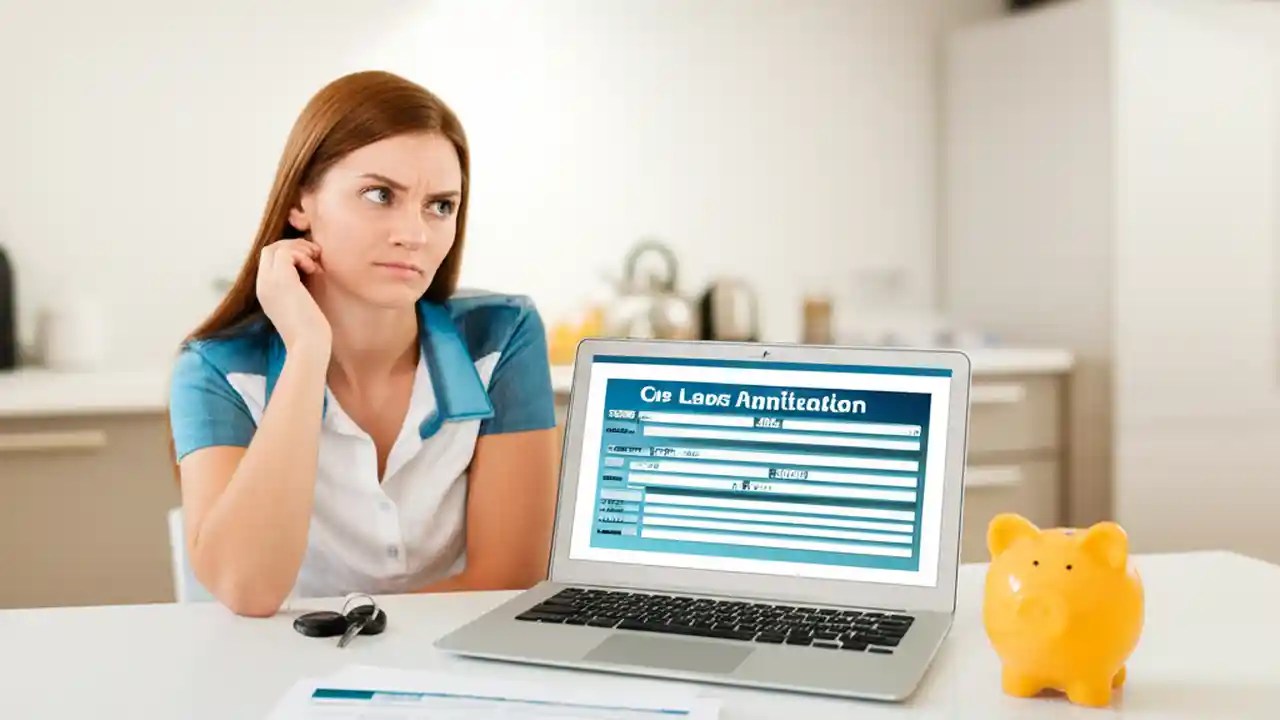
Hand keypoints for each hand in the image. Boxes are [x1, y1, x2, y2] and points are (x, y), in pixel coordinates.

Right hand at [256, 239, 330, 355]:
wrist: (308, 346)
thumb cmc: (310, 331)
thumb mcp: (298, 304)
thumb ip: (295, 287)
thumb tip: (307, 269)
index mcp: (265, 291)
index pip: (269, 260)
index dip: (289, 253)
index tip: (310, 262)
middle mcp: (263, 285)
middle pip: (270, 250)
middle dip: (294, 246)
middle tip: (314, 255)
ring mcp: (269, 282)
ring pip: (276, 247)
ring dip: (299, 249)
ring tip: (315, 261)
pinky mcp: (281, 281)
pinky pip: (286, 253)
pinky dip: (302, 255)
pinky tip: (314, 269)